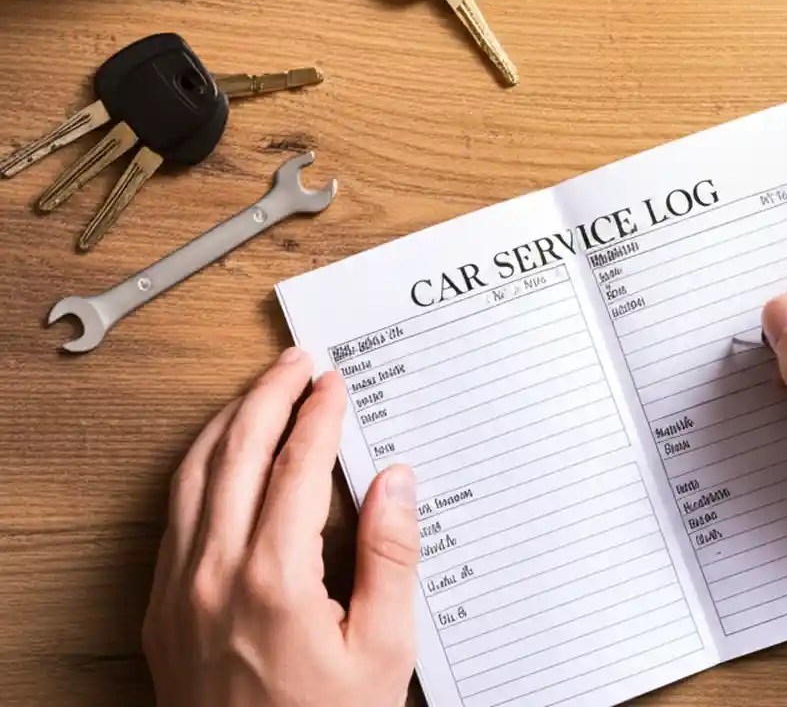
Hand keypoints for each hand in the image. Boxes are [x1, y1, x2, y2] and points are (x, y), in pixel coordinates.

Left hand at [143, 348, 420, 706]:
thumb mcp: (382, 652)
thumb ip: (389, 559)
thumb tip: (394, 482)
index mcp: (273, 579)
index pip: (296, 467)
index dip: (318, 417)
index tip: (333, 385)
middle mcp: (213, 574)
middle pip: (235, 454)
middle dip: (268, 397)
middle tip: (295, 363)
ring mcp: (178, 592)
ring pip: (192, 477)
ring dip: (225, 423)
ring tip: (258, 394)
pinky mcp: (161, 611)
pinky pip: (173, 516)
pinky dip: (197, 469)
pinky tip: (217, 460)